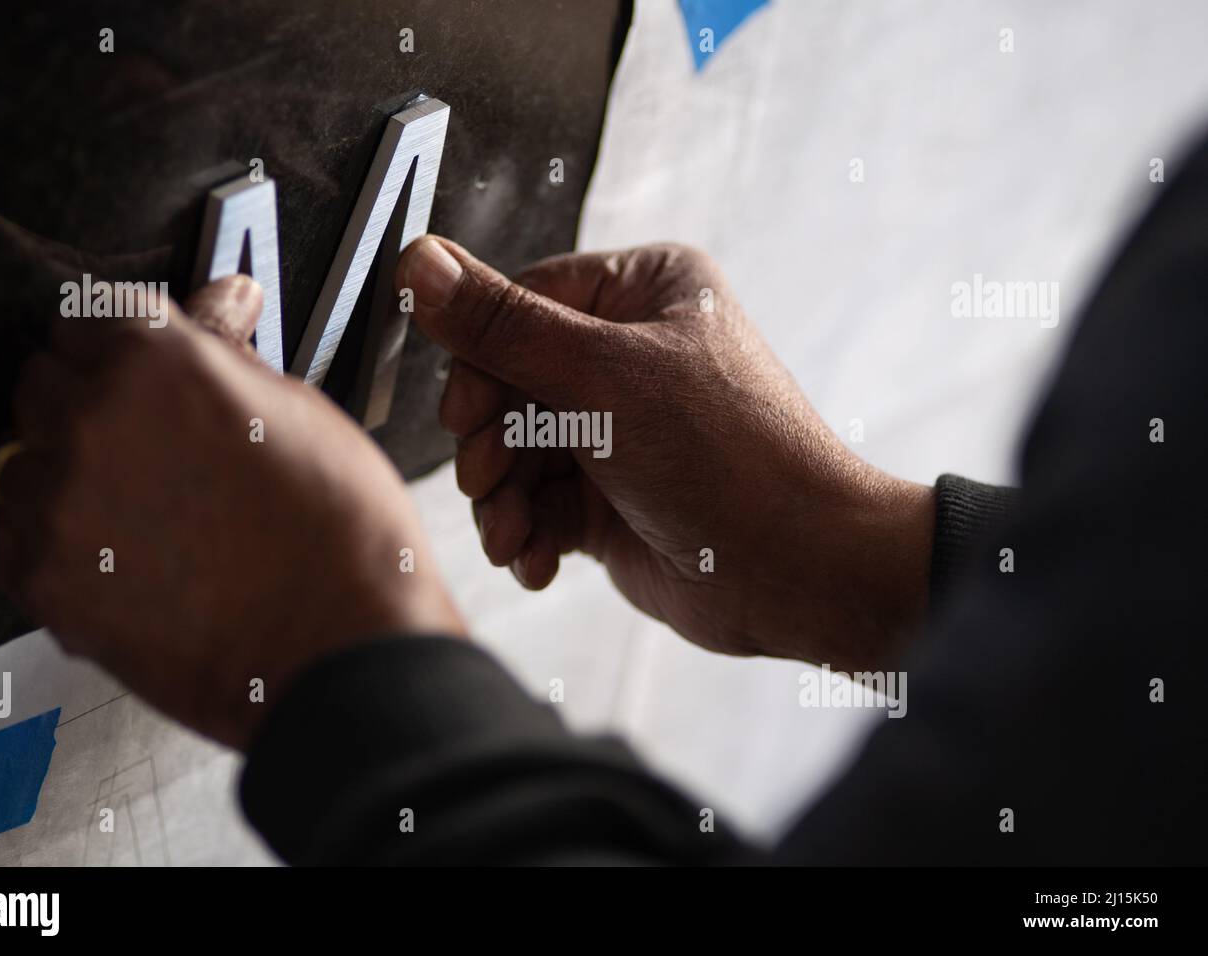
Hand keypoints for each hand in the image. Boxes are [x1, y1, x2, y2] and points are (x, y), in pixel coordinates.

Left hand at [0, 276, 464, 748]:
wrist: (341, 646)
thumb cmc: (341, 537)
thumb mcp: (300, 412)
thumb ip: (231, 353)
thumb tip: (223, 303)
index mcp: (161, 363)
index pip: (90, 316)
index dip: (121, 347)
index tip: (138, 371)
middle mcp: (95, 420)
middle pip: (44, 383)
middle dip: (90, 404)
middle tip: (154, 450)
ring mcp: (61, 502)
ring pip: (24, 461)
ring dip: (70, 478)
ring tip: (150, 517)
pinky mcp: (45, 579)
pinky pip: (16, 536)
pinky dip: (58, 543)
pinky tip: (130, 558)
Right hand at [399, 238, 933, 669]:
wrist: (798, 570)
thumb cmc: (731, 457)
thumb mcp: (604, 376)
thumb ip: (502, 327)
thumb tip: (419, 262)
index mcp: (643, 293)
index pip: (522, 305)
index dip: (480, 360)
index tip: (463, 412)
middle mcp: (629, 355)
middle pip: (508, 384)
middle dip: (491, 444)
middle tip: (488, 478)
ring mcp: (619, 430)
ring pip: (516, 452)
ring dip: (503, 500)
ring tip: (511, 535)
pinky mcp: (612, 497)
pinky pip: (539, 505)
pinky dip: (527, 534)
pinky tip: (536, 560)